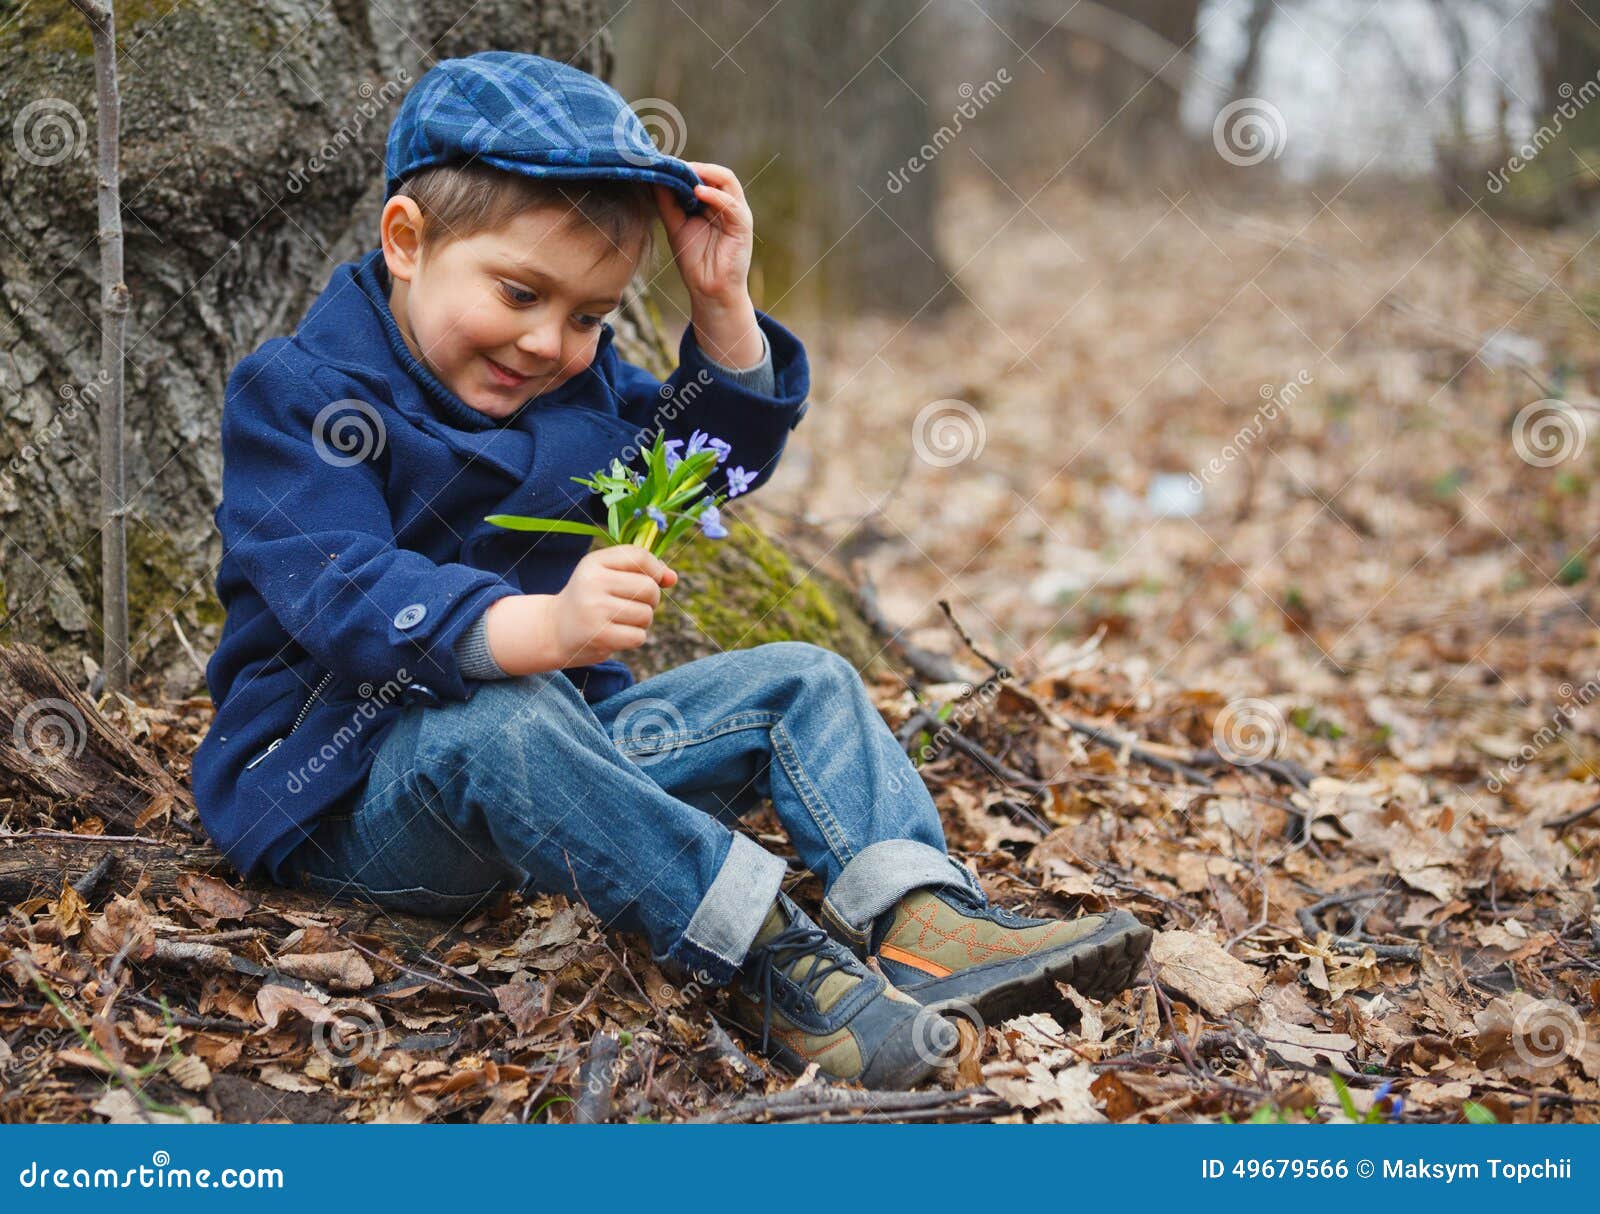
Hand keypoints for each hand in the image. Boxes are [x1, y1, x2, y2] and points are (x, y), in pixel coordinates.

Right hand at [485, 545, 676, 673]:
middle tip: (633, 605)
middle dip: (651, 600)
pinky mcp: (598, 635)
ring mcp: (594, 609)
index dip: (656, 569)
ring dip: (642, 621)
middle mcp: (593, 582)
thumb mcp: (608, 576)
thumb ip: (643, 571)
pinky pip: (638, 637)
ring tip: (621, 621)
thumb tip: (673, 578)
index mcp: (594, 562)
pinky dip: (634, 638)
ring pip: (646, 614)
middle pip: (649, 587)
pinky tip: (616, 635)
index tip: (655, 580)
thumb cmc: (590, 600)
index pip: (640, 556)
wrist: (554, 630)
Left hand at [654, 161, 753, 308]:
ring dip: (706, 173)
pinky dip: (715, 195)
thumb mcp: (675, 225)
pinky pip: (731, 204)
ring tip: (685, 173)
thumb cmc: (694, 261)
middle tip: (672, 165)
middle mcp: (727, 205)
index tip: (664, 164)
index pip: (704, 174)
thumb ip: (667, 202)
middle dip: (694, 167)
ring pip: (727, 180)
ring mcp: (737, 214)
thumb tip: (653, 176)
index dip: (685, 167)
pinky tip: (697, 191)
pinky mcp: (743, 226)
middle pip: (716, 173)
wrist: (708, 290)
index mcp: (713, 203)